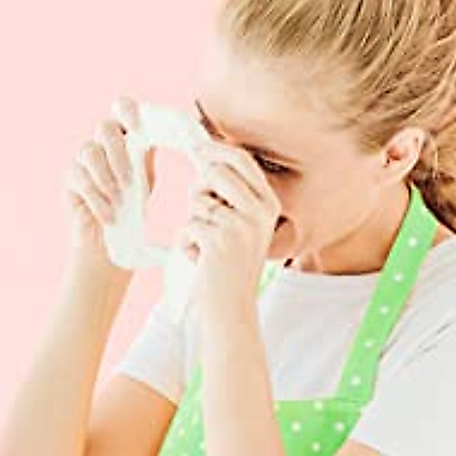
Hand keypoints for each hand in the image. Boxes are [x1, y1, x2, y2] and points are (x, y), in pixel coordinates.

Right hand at [66, 97, 155, 260]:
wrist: (107, 242)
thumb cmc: (128, 209)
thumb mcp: (144, 182)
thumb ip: (146, 159)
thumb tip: (162, 141)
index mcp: (123, 137)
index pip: (122, 109)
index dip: (129, 111)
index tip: (138, 127)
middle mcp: (101, 143)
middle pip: (105, 127)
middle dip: (118, 153)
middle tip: (128, 182)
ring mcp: (83, 159)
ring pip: (90, 151)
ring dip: (107, 177)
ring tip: (118, 202)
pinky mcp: (71, 178)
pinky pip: (80, 179)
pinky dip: (97, 198)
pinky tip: (108, 215)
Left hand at [177, 142, 280, 326]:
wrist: (230, 308)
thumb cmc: (229, 268)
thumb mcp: (240, 228)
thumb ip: (230, 197)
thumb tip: (205, 159)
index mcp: (268, 204)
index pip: (242, 160)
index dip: (217, 150)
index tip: (199, 147)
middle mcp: (259, 211)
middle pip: (215, 172)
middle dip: (199, 190)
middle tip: (202, 217)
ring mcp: (239, 225)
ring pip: (197, 202)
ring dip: (192, 224)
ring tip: (205, 248)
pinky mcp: (217, 241)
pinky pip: (187, 227)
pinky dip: (186, 245)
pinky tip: (200, 261)